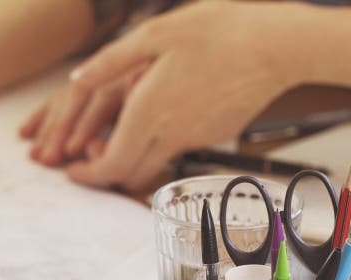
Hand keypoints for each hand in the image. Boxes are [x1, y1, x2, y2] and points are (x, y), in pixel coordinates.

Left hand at [27, 1, 306, 190]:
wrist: (275, 47)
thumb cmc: (217, 32)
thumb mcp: (155, 34)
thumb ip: (110, 62)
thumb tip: (76, 80)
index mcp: (149, 112)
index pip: (112, 166)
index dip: (89, 176)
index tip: (75, 172)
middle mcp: (170, 134)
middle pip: (129, 174)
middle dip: (106, 172)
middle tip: (93, 154)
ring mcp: (194, 139)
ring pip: (153, 164)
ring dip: (132, 159)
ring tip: (123, 132)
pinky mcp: (212, 136)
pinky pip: (177, 148)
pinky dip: (159, 144)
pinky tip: (163, 113)